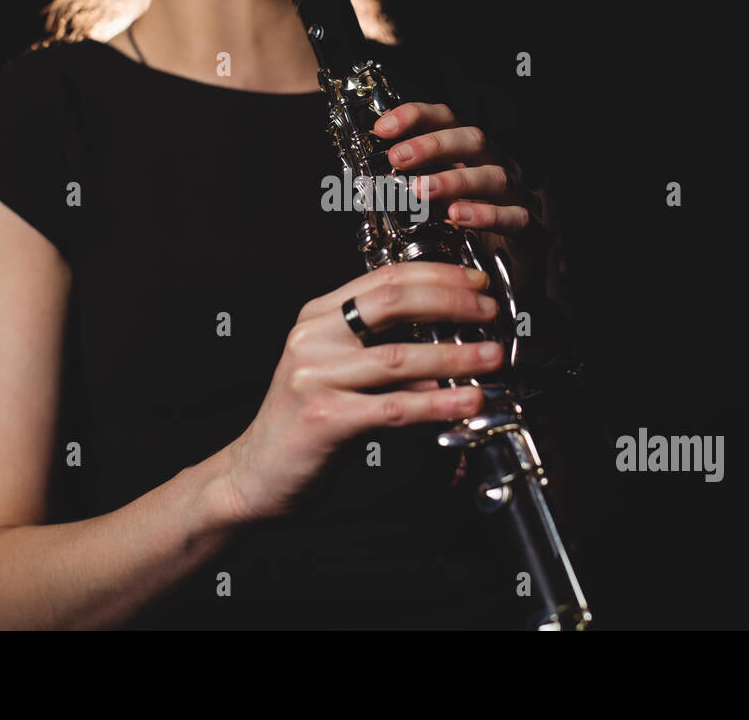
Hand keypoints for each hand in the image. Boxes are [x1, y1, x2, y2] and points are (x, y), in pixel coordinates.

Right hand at [222, 262, 503, 523]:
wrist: (256, 473)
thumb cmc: (306, 420)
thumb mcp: (339, 370)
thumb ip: (383, 351)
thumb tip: (449, 344)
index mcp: (317, 316)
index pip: (384, 278)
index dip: (437, 275)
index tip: (475, 283)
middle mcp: (312, 338)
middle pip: (392, 302)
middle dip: (451, 302)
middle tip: (489, 311)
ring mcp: (314, 376)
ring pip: (399, 357)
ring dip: (455, 357)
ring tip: (491, 358)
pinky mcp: (324, 418)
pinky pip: (394, 407)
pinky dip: (437, 404)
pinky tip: (466, 402)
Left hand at [373, 102, 550, 290]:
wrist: (502, 287)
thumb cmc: (465, 241)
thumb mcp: (429, 210)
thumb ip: (408, 189)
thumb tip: (370, 177)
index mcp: (469, 158)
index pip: (447, 121)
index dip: (416, 117)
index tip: (383, 129)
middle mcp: (496, 169)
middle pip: (474, 139)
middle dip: (433, 145)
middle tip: (398, 158)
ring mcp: (516, 198)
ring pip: (493, 176)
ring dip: (454, 180)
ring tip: (419, 191)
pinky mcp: (531, 231)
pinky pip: (514, 217)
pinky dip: (486, 215)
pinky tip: (457, 217)